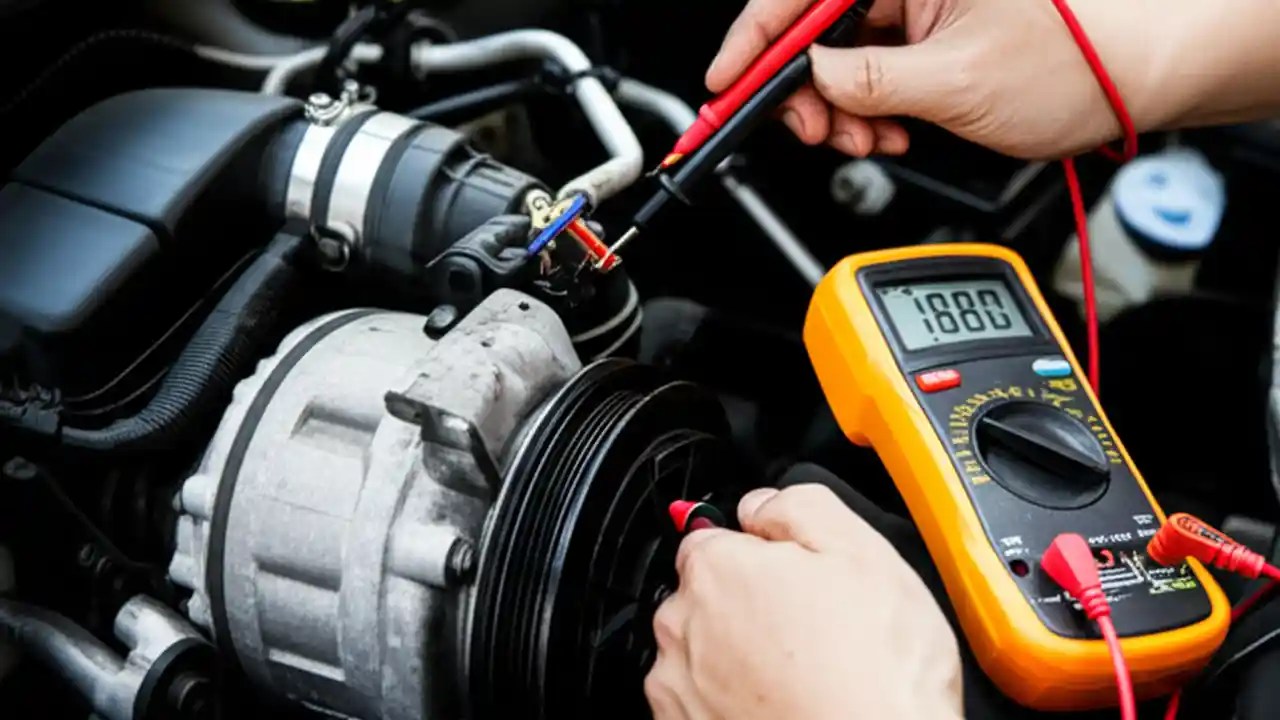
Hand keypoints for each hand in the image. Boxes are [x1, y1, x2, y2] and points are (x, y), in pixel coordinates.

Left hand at [645, 484, 962, 719]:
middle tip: (811, 632)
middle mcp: (681, 625)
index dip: (762, 555)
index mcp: (716, 568)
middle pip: (706, 596)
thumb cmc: (875, 675)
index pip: (715, 537)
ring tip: (801, 678)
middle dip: (749, 606)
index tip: (795, 578)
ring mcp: (677, 687)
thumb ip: (800, 506)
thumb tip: (764, 503)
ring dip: (736, 658)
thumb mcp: (863, 553)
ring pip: (700, 652)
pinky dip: (728, 704)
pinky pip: (698, 703)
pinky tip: (779, 706)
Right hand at [706, 0, 1171, 158]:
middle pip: (815, 30)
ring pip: (841, 60)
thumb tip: (811, 83)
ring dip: (839, 110)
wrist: (1141, 80)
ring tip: (867, 140)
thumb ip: (870, 82)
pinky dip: (868, 113)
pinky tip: (889, 133)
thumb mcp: (959, 80)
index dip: (755, 43)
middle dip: (804, 89)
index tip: (728, 84)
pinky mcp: (929, 40)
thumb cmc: (1082, 60)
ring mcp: (921, 9)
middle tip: (813, 130)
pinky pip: (873, 75)